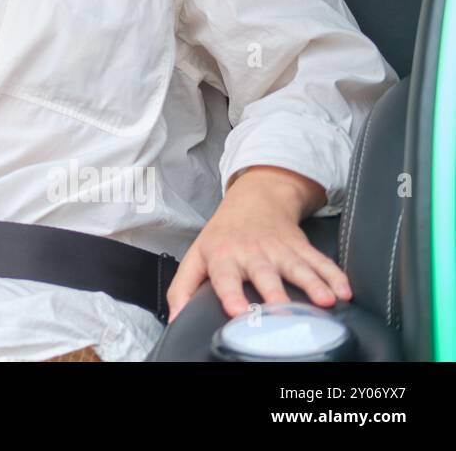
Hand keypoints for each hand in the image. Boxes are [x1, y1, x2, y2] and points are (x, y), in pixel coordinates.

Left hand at [165, 165, 352, 321]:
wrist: (253, 200)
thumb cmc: (222, 237)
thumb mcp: (196, 257)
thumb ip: (182, 289)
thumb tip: (175, 320)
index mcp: (223, 257)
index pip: (225, 277)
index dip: (231, 294)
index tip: (239, 311)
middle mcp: (252, 253)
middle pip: (265, 274)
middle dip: (276, 293)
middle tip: (284, 312)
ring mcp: (280, 250)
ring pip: (298, 267)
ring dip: (313, 283)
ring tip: (326, 301)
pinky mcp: (301, 248)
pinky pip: (320, 262)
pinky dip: (335, 275)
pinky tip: (345, 291)